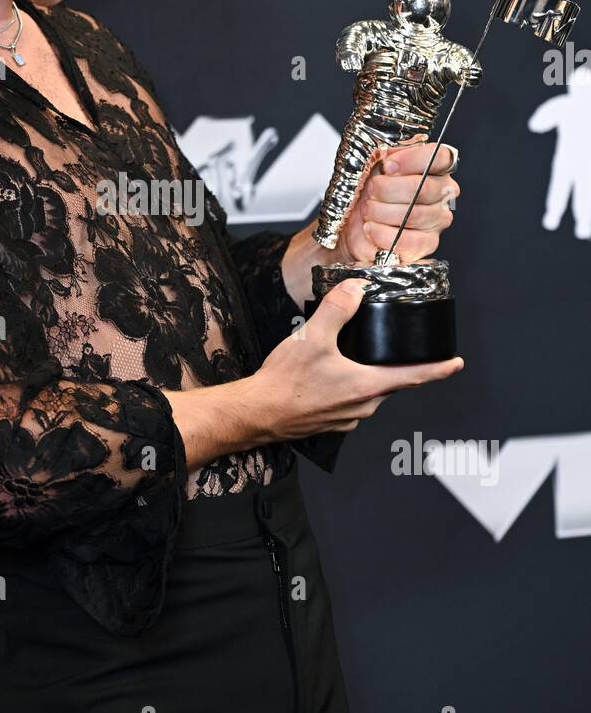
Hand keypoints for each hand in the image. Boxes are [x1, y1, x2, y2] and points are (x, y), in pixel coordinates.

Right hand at [253, 278, 464, 438]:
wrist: (257, 413)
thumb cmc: (285, 383)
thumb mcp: (313, 337)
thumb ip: (337, 309)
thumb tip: (355, 290)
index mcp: (367, 386)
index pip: (415, 376)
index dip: (439, 369)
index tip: (456, 363)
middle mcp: (363, 406)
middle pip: (389, 380)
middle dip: (388, 362)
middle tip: (381, 343)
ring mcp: (347, 417)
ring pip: (367, 390)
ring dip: (363, 373)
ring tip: (342, 356)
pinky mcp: (331, 422)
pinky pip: (348, 400)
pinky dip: (344, 385)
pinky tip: (325, 374)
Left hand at [335, 138, 459, 264]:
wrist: (354, 224)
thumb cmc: (369, 193)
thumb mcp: (373, 165)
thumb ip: (384, 155)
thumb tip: (388, 159)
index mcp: (434, 166)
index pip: (440, 157)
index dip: (412, 160)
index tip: (387, 166)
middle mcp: (443, 192)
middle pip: (423, 187)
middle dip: (387, 189)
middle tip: (370, 191)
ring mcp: (438, 218)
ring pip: (414, 214)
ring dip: (380, 212)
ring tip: (368, 210)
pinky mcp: (427, 243)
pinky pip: (408, 240)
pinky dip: (382, 234)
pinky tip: (371, 228)